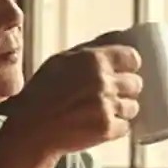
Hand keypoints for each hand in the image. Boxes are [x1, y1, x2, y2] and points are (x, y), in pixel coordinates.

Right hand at [3, 45, 142, 158]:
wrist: (31, 130)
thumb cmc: (42, 94)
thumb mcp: (60, 62)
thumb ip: (89, 50)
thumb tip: (117, 38)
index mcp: (94, 60)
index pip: (132, 57)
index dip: (130, 65)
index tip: (125, 71)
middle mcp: (103, 81)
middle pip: (136, 83)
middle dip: (125, 89)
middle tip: (109, 95)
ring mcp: (107, 106)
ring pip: (132, 106)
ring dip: (121, 110)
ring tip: (100, 112)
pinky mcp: (107, 129)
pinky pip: (125, 127)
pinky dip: (115, 128)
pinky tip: (97, 125)